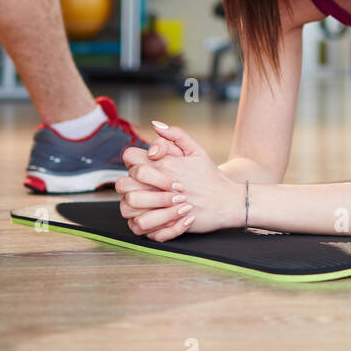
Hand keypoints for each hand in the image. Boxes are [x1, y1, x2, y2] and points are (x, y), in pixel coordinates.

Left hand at [114, 122, 241, 242]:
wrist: (226, 202)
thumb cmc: (210, 177)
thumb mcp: (197, 150)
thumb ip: (176, 134)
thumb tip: (155, 124)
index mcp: (164, 164)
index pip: (130, 156)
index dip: (133, 160)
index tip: (144, 166)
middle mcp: (159, 184)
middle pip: (123, 182)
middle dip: (129, 183)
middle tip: (142, 186)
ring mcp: (160, 206)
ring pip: (127, 206)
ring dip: (132, 204)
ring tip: (144, 203)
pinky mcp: (164, 224)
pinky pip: (139, 226)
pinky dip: (141, 222)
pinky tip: (151, 217)